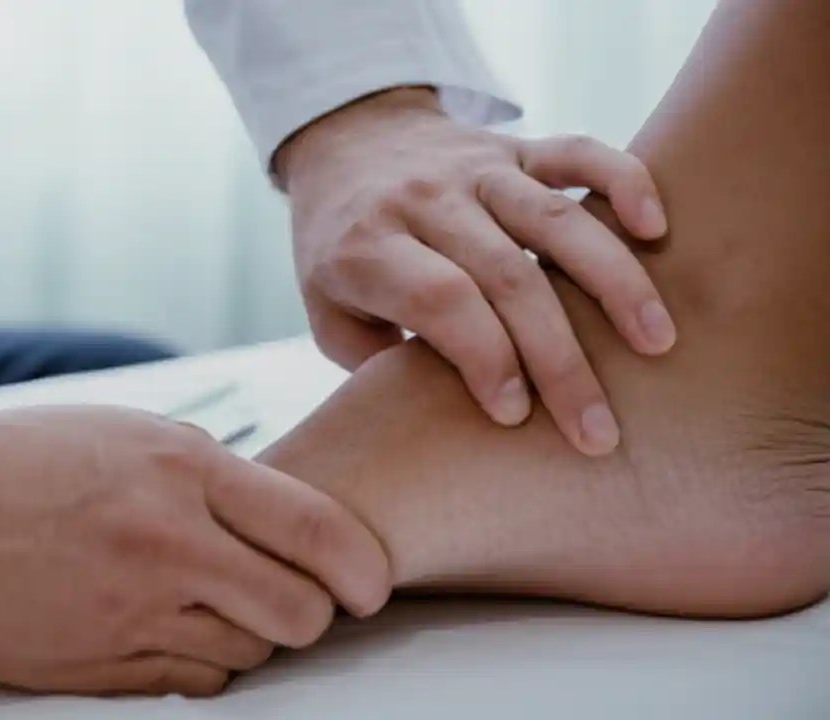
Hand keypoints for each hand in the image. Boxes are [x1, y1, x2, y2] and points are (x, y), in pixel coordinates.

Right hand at [0, 406, 389, 696]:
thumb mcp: (117, 431)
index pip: (318, 530)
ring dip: (251, 636)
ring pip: (252, 654)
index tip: (367, 582)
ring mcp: (133, 612)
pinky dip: (202, 665)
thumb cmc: (4, 464)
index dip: (360, 567)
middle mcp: (166, 542)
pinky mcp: (101, 668)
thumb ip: (202, 468)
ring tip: (213, 604)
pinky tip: (172, 632)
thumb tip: (275, 512)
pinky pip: (196, 685)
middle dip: (310, 612)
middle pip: (300, 611)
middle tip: (292, 596)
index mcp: (178, 467)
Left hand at [277, 87, 674, 455]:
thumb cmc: (340, 250)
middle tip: (600, 431)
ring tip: (657, 343)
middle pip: (508, 277)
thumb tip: (442, 414)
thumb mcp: (325, 308)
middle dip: (560, 359)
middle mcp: (425, 201)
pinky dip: (623, 181)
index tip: (516, 416)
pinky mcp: (515, 147)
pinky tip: (658, 229)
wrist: (345, 142)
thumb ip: (372, 359)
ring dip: (614, 282)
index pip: (441, 299)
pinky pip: (578, 152)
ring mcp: (476, 170)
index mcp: (368, 246)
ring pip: (556, 220)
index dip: (484, 357)